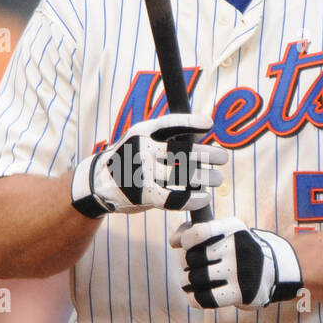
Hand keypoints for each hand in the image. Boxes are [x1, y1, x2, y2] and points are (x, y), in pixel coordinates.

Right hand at [71, 113, 226, 217]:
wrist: (99, 181)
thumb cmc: (130, 157)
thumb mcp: (140, 138)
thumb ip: (164, 135)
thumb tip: (203, 127)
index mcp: (142, 131)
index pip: (170, 124)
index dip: (191, 123)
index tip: (210, 124)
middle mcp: (142, 150)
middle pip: (183, 152)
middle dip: (208, 155)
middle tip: (223, 158)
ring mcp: (141, 173)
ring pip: (183, 176)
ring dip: (206, 177)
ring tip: (218, 178)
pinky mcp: (142, 195)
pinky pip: (174, 199)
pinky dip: (193, 199)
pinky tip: (205, 198)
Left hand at [169, 216, 303, 308]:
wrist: (272, 270)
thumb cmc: (235, 250)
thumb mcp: (221, 233)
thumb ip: (193, 231)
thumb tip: (173, 242)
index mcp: (233, 227)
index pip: (198, 232)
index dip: (185, 241)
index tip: (186, 246)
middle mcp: (239, 247)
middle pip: (192, 257)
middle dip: (185, 263)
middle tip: (190, 266)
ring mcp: (241, 271)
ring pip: (196, 278)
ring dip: (186, 282)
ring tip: (189, 281)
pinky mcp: (242, 293)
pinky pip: (206, 298)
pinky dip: (194, 298)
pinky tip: (193, 296)